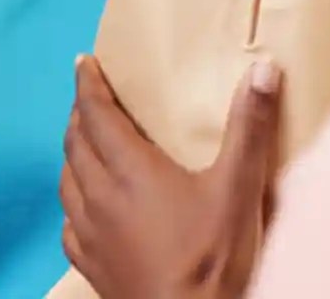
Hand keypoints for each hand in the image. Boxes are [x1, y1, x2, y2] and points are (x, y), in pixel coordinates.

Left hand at [61, 54, 282, 298]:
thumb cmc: (213, 259)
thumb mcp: (239, 187)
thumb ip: (249, 127)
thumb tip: (262, 69)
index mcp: (131, 171)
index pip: (96, 114)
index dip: (88, 85)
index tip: (84, 63)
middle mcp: (100, 198)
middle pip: (75, 143)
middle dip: (80, 115)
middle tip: (89, 98)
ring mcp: (90, 235)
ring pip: (67, 181)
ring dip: (73, 154)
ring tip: (84, 142)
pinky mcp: (91, 265)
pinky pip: (69, 223)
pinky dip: (73, 201)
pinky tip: (84, 207)